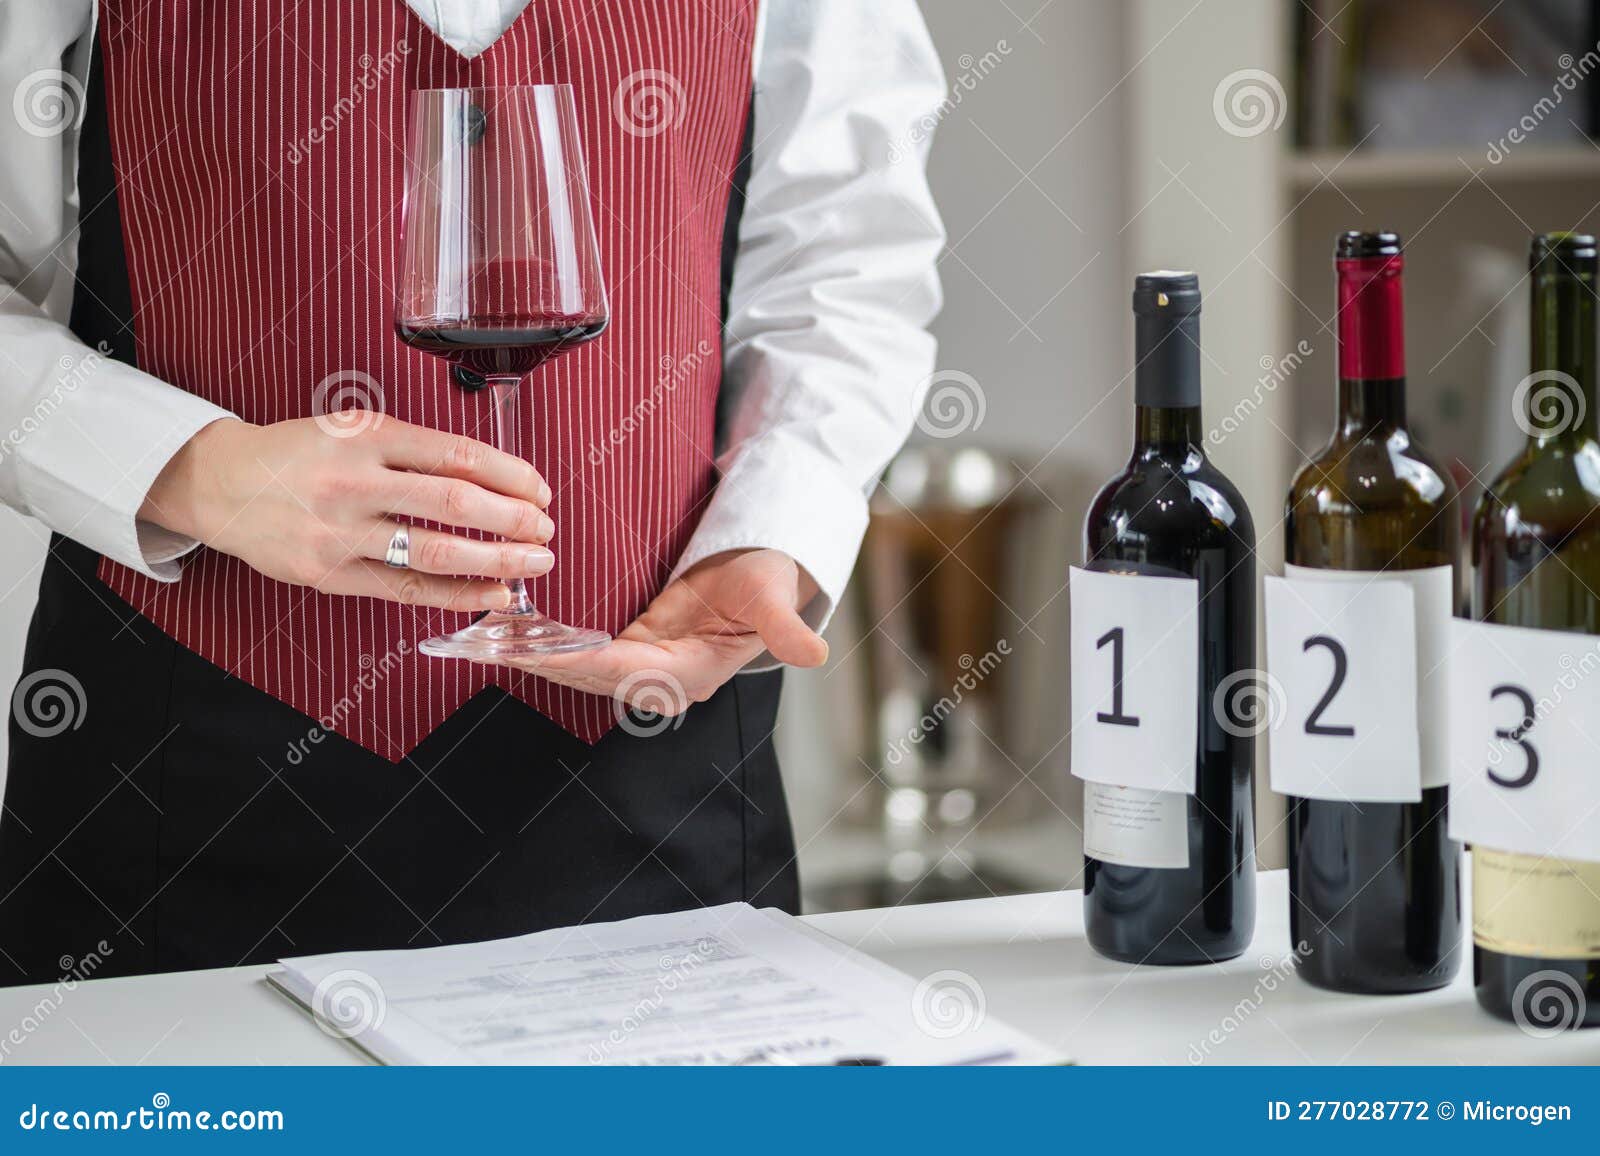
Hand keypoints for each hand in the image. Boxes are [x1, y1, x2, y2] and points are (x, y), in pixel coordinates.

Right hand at [140, 416, 556, 610]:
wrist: (221, 482)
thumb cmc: (300, 454)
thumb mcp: (354, 428)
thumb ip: (415, 449)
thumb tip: (493, 479)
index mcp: (367, 435)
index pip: (457, 454)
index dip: (510, 475)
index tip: (540, 490)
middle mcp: (353, 481)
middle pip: (453, 504)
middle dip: (513, 520)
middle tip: (547, 530)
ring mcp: (340, 530)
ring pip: (434, 552)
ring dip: (496, 561)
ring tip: (533, 563)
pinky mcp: (329, 573)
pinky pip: (406, 589)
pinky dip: (456, 594)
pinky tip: (491, 593)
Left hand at [502, 548, 827, 712]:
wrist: (760, 567)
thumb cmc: (767, 576)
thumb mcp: (775, 597)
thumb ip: (787, 629)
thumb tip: (815, 653)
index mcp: (694, 673)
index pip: (631, 672)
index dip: (585, 663)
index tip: (542, 654)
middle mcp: (663, 678)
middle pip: (592, 676)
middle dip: (543, 664)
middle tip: (493, 647)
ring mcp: (643, 666)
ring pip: (578, 669)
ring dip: (534, 658)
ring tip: (487, 643)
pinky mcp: (629, 649)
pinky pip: (579, 653)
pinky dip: (545, 646)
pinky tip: (510, 635)